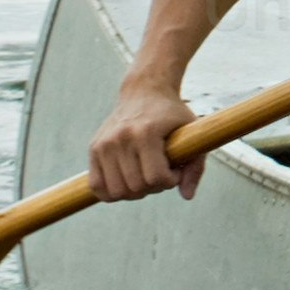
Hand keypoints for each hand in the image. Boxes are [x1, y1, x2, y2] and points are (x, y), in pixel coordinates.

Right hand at [87, 80, 191, 201]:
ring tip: (145, 175)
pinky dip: (112, 193)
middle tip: (161, 171)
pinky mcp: (94, 149)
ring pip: (117, 191)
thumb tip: (187, 197)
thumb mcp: (192, 133)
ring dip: (135, 192)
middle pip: (136, 187)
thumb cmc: (172, 115)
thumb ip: (195, 166)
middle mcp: (121, 137)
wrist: (144, 92)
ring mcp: (104, 144)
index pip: (155, 178)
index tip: (175, 169)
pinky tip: (127, 182)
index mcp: (146, 132)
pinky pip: (97, 186)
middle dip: (154, 187)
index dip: (170, 181)